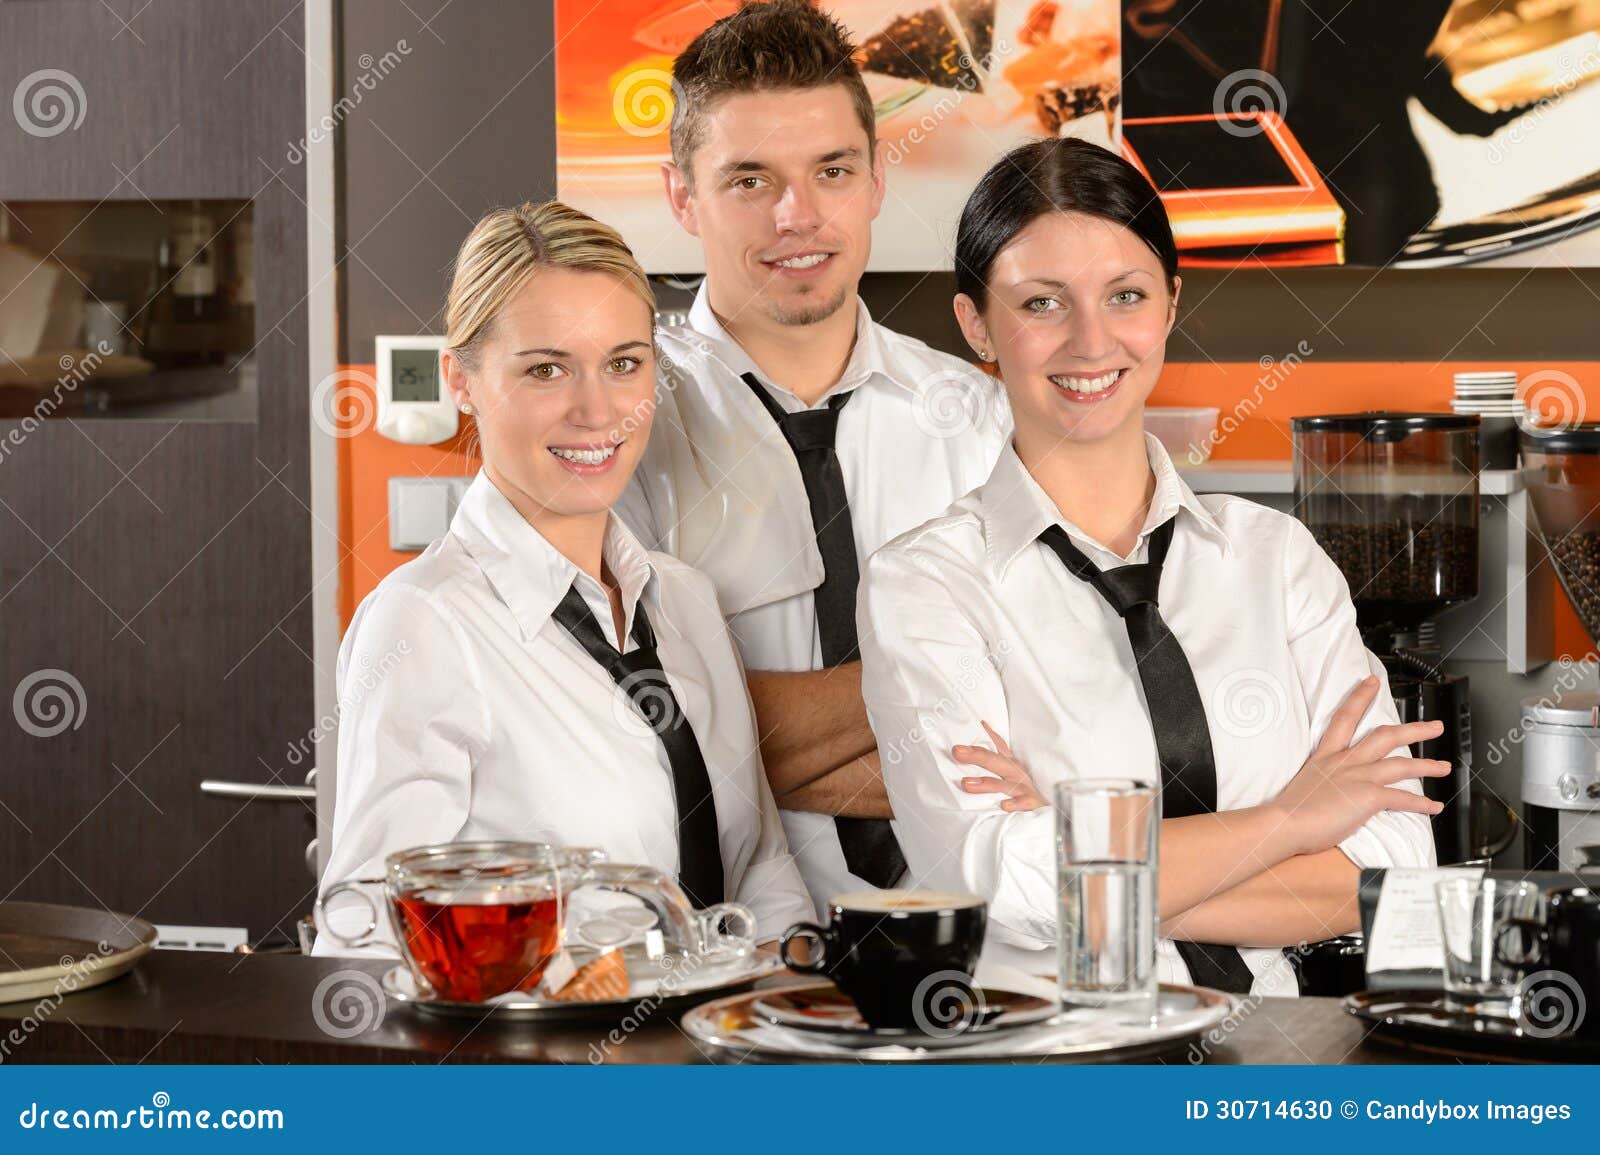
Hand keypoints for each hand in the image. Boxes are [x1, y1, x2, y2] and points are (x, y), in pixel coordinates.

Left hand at [954, 722, 1044, 810]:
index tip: (960, 738)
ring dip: (987, 784)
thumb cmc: (1026, 788)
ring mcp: (1024, 788)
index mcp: (1010, 764)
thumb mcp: (1012, 768)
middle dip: (977, 756)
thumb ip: (998, 749)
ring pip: (1005, 785)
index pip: (995, 747)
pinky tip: (1004, 805)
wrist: (1051, 806)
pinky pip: (1025, 804)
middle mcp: (1016, 774)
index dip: (980, 738)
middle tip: (957, 751)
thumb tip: (984, 725)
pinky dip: (1016, 804)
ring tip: (967, 783)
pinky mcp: (1034, 803)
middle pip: (996, 761)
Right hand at [1269, 675, 1450, 855]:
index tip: (1371, 683)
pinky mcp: (1367, 797)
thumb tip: (1331, 788)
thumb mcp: (1305, 784)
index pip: (1345, 717)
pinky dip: (1421, 804)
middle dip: (1414, 729)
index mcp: (1326, 756)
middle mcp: (1345, 762)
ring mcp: (1358, 777)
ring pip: (1401, 764)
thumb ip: (1323, 780)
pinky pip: (1402, 798)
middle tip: (1434, 727)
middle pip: (1385, 736)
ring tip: (1443, 767)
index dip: (1359, 697)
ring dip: (1427, 765)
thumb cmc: (1290, 810)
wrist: (1285, 822)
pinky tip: (1433, 806)